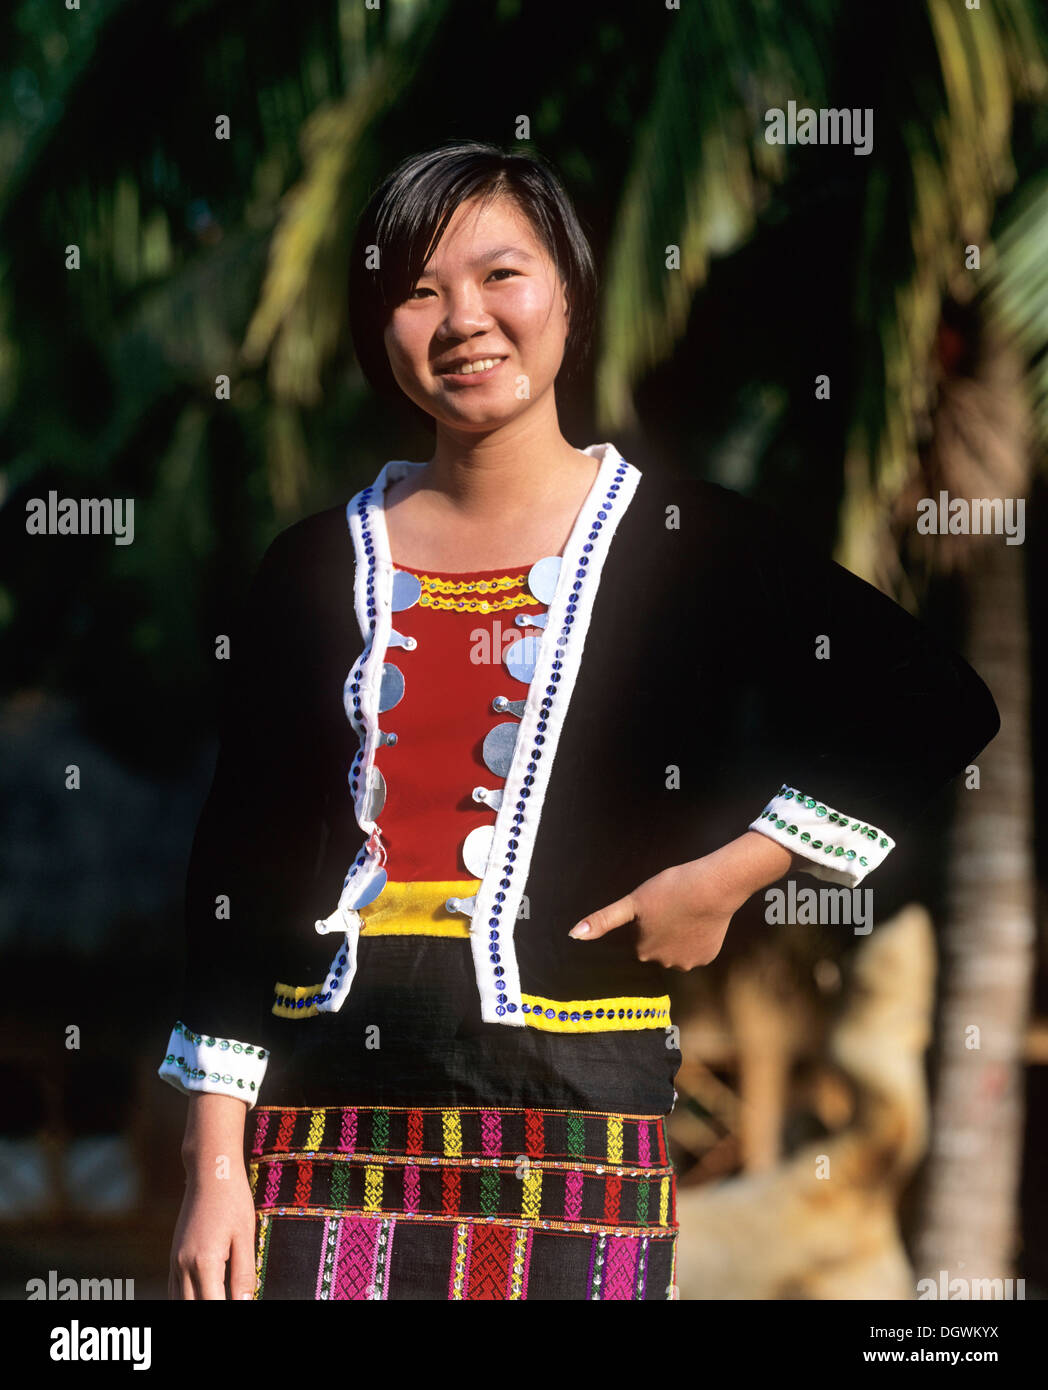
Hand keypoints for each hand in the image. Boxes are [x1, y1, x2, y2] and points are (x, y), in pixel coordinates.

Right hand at [169, 1166, 256, 1299]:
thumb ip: (244, 1274)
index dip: (229, 1310)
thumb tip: (247, 1302)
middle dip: (210, 1309)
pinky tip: (202, 1296)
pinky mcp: (173, 1256)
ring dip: (197, 1304)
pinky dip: (186, 1299)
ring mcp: (175, 1262)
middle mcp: (184, 1266)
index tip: (242, 1305)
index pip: (213, 1305)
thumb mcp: (245, 1236)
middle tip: (231, 1301)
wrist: (209, 1172)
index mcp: (205, 1262)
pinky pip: (174, 1290)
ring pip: (180, 1301)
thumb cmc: (232, 1200)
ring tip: (217, 1297)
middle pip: (193, 1307)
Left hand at [567, 831, 795, 970]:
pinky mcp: (709, 956)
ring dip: (680, 935)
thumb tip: (572, 935)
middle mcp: (664, 963)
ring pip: (679, 949)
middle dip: (662, 931)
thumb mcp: (632, 902)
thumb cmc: (669, 889)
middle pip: (659, 946)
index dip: (647, 920)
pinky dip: (698, 937)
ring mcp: (689, 962)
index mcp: (643, 951)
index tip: (656, 905)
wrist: (712, 887)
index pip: (639, 938)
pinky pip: (698, 948)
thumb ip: (603, 920)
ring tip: (686, 911)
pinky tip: (700, 919)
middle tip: (672, 906)